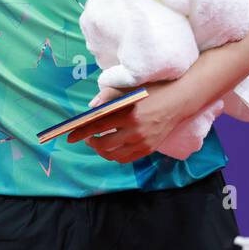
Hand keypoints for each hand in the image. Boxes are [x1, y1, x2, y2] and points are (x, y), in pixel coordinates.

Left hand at [66, 80, 189, 163]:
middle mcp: (135, 131)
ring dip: (102, 151)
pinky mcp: (149, 149)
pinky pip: (127, 159)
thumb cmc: (151, 92)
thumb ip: (107, 97)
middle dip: (91, 143)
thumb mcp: (128, 90)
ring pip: (114, 155)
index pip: (97, 126)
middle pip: (104, 145)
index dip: (81, 133)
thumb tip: (90, 108)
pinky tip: (112, 148)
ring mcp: (143, 142)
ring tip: (98, 143)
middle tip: (87, 138)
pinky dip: (115, 156)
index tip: (69, 137)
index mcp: (127, 114)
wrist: (179, 101)